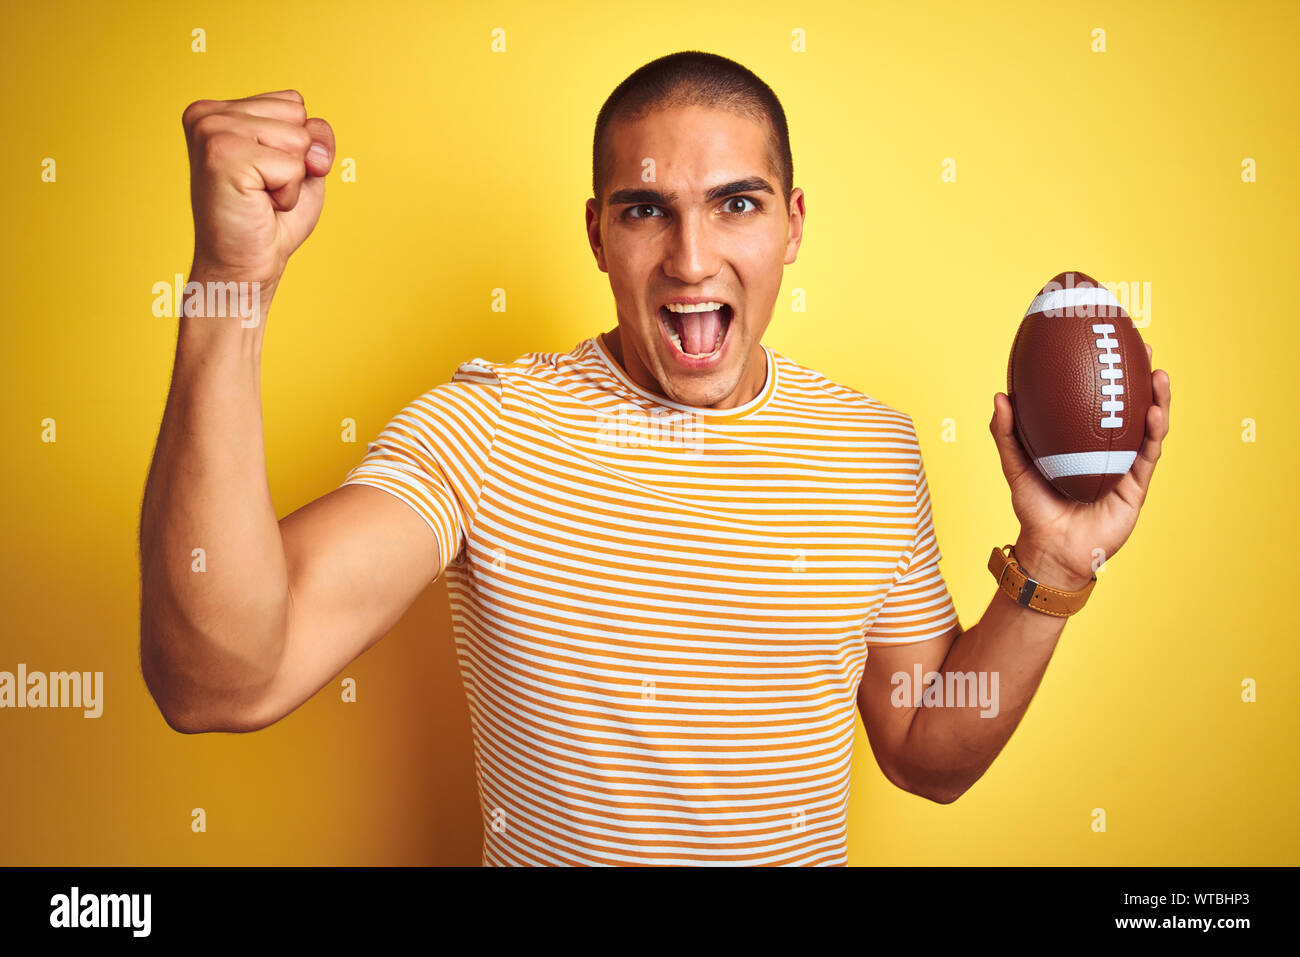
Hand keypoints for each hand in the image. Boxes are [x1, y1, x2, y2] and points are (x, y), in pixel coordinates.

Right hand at [181, 89, 334, 306]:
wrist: (244, 266)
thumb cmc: (271, 220)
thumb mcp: (303, 167)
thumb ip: (315, 137)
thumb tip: (314, 143)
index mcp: (220, 109)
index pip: (293, 101)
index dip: (300, 145)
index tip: (269, 174)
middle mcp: (208, 114)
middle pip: (297, 113)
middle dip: (297, 159)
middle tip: (265, 189)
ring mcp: (212, 131)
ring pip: (297, 138)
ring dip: (291, 178)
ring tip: (261, 196)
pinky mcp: (223, 154)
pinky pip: (291, 165)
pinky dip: (287, 193)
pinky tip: (259, 204)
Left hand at [989, 342, 1170, 589]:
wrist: (1052, 550)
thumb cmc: (1033, 510)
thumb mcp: (1016, 466)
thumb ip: (1006, 433)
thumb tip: (1000, 395)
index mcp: (1082, 440)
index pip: (1097, 399)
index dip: (1103, 371)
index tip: (1105, 340)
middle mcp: (1108, 448)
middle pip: (1128, 405)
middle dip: (1139, 375)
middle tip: (1143, 345)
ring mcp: (1126, 465)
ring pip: (1148, 425)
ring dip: (1157, 398)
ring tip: (1159, 372)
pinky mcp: (1137, 485)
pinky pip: (1149, 453)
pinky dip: (1154, 430)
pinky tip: (1155, 409)